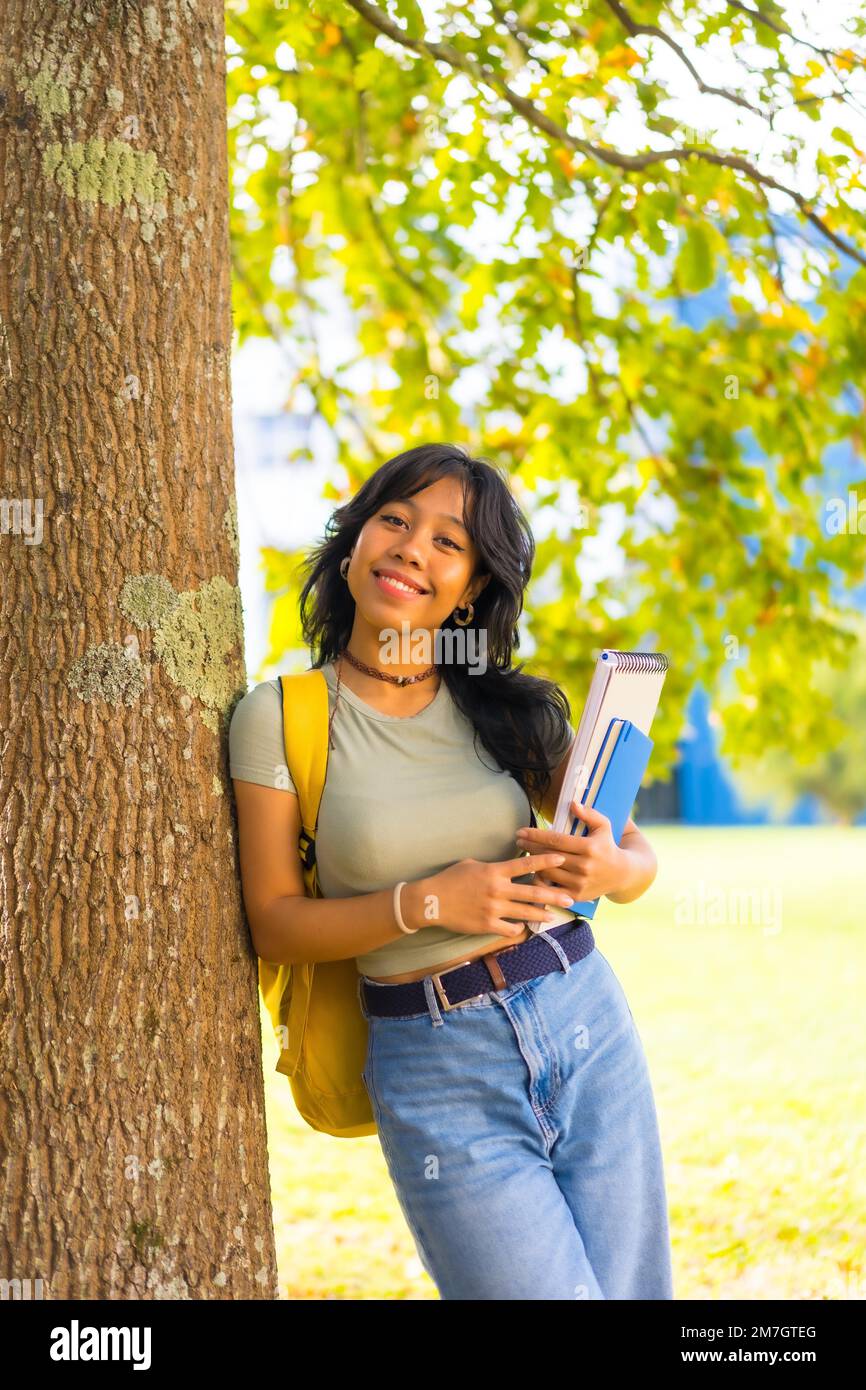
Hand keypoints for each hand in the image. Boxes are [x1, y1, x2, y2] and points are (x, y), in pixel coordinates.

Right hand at [405, 852, 576, 938]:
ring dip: (541, 915)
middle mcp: (498, 890)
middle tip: (569, 897)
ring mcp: (493, 909)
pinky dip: (517, 928)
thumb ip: (493, 866)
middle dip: (553, 895)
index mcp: (495, 871)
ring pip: (524, 912)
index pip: (526, 864)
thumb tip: (506, 865)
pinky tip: (522, 927)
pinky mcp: (487, 925)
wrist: (432, 901)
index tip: (562, 858)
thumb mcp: (472, 864)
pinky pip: (509, 928)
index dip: (545, 861)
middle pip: (532, 892)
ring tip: (552, 916)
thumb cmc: (451, 879)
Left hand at [515, 799, 630, 903]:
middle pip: (549, 856)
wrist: (622, 874)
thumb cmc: (608, 845)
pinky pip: (551, 889)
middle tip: (518, 840)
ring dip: (534, 863)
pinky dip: (540, 881)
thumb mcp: (603, 826)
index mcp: (590, 848)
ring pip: (548, 872)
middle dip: (530, 847)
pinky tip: (533, 872)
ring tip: (526, 853)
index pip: (556, 840)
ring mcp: (580, 883)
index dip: (536, 835)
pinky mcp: (577, 896)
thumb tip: (572, 803)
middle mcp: (584, 867)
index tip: (521, 831)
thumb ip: (588, 814)